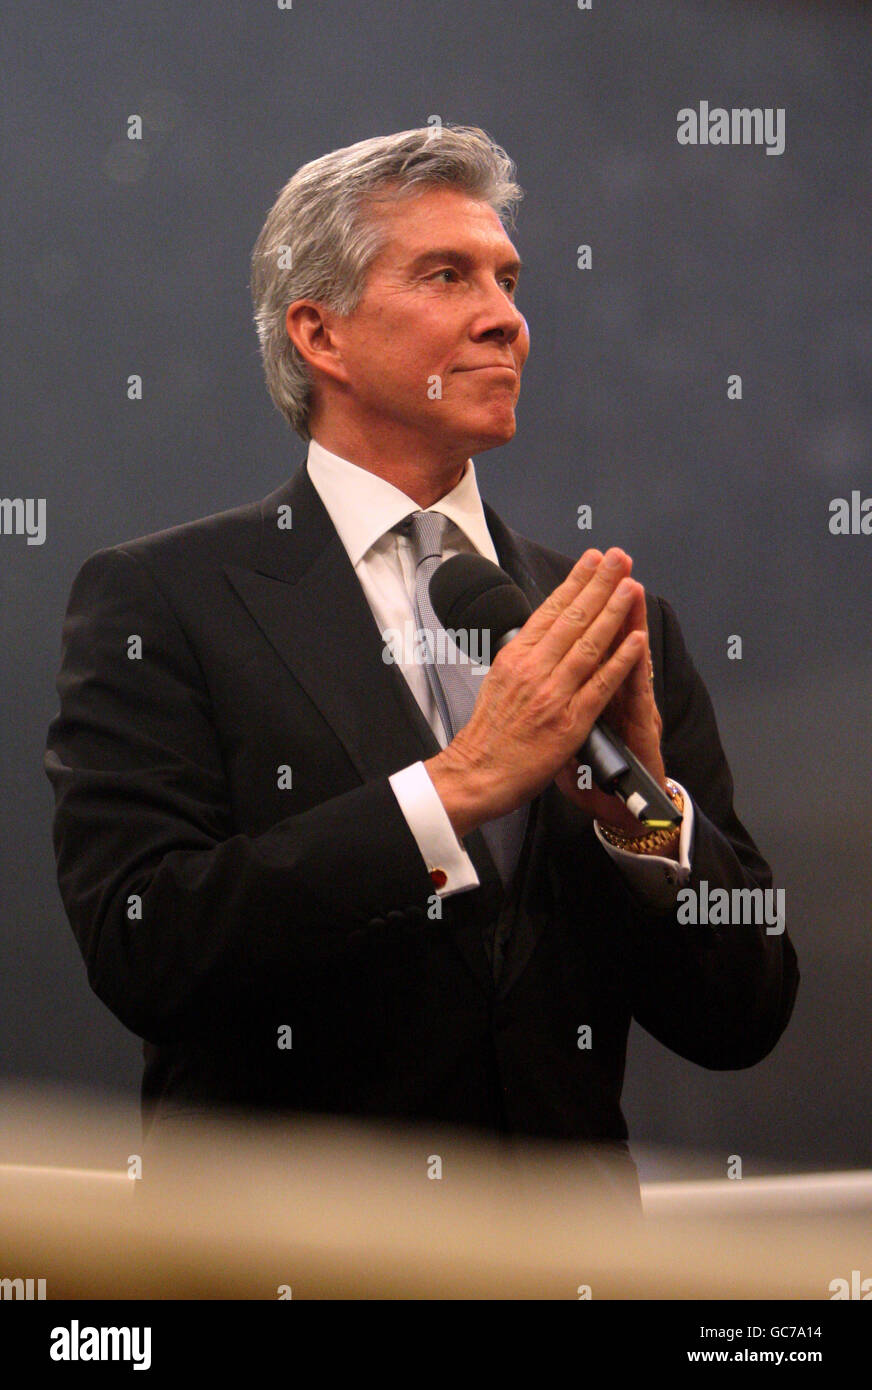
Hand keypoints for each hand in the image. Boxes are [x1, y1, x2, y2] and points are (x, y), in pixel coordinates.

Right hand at [425, 546, 646, 837]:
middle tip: (619, 558)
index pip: (550, 610)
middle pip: (573, 618)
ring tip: (631, 587)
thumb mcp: (497, 680)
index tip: (592, 560)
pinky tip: (636, 639)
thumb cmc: (489, 733)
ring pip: (589, 644)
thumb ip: (522, 655)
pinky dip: (621, 660)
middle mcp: (534, 669)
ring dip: (614, 612)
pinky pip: (600, 684)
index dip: (575, 581)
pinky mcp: (570, 721)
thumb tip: (541, 632)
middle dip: (599, 583)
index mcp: (516, 657)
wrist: (478, 772)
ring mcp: (553, 694)